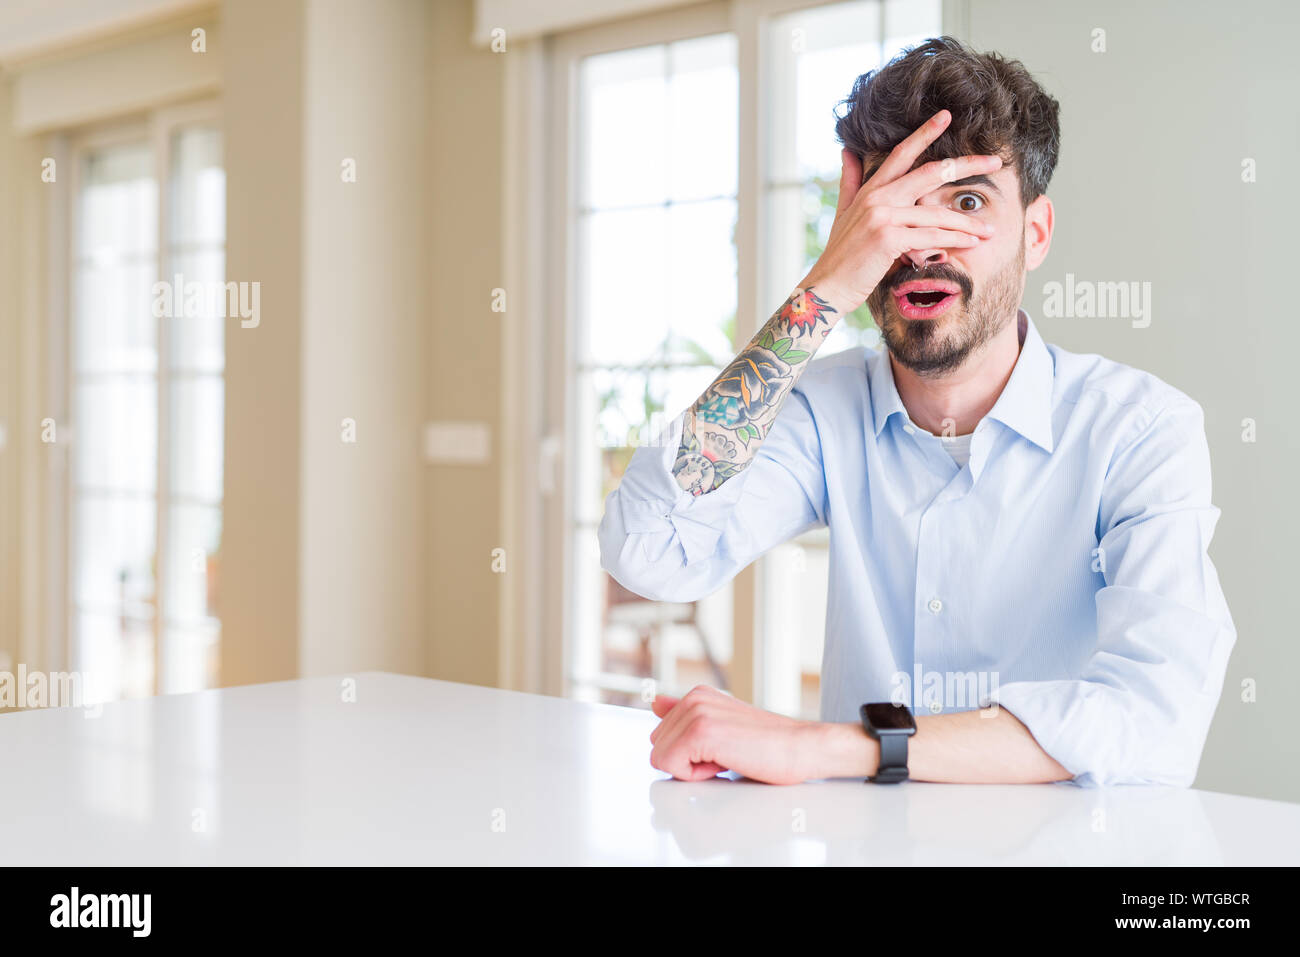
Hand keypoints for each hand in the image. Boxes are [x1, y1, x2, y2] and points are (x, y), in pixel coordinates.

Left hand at [649, 685, 872, 784]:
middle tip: (724, 756)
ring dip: (692, 769)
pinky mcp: (701, 731)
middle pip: (657, 747)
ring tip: (727, 758)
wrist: (802, 748)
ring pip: (660, 758)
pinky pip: (670, 765)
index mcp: (696, 696)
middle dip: (686, 762)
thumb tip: (654, 703)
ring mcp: (697, 712)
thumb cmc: (770, 745)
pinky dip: (696, 775)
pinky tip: (725, 763)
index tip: (719, 752)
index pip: (661, 738)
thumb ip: (684, 715)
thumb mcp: (721, 726)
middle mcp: (694, 699)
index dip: (688, 756)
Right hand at [801, 109, 1001, 310]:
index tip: (947, 116)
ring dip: (966, 223)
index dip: (924, 133)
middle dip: (967, 166)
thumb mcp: (844, 212)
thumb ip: (850, 181)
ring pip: (936, 213)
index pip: (901, 154)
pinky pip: (931, 237)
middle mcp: (877, 198)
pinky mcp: (888, 239)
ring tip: (988, 230)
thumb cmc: (840, 256)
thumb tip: (847, 151)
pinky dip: (953, 240)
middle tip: (995, 160)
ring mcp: (882, 217)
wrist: (827, 287)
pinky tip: (971, 244)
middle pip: (931, 173)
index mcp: (870, 190)